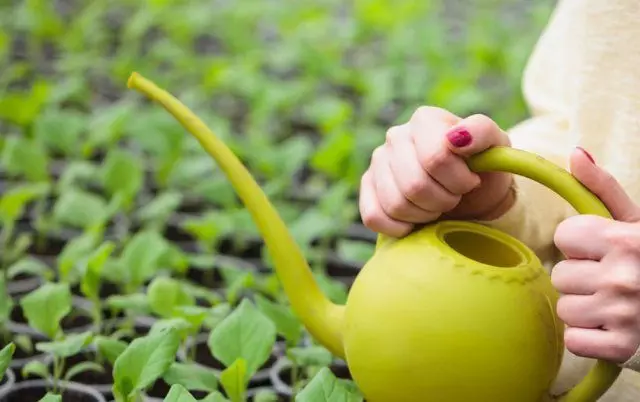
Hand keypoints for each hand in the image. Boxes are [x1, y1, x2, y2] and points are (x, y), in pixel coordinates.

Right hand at [359, 106, 514, 236]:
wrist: (472, 195)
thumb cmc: (483, 169)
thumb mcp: (496, 146)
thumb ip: (481, 132)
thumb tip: (456, 138)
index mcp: (425, 120)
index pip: (435, 158)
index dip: (458, 180)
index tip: (471, 181)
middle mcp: (396, 136)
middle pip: (414, 185)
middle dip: (443, 200)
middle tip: (455, 197)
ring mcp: (378, 162)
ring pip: (395, 204)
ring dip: (425, 214)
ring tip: (438, 206)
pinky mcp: (367, 187)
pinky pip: (373, 216)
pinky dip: (400, 227)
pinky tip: (415, 220)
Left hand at [552, 147, 639, 365]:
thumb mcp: (636, 221)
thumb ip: (603, 188)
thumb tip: (575, 153)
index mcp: (624, 240)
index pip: (563, 236)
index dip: (579, 244)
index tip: (601, 249)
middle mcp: (623, 276)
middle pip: (560, 275)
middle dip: (581, 277)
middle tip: (611, 280)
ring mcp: (623, 314)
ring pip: (565, 308)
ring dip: (584, 308)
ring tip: (612, 304)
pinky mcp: (622, 347)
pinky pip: (573, 341)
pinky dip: (588, 338)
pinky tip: (610, 328)